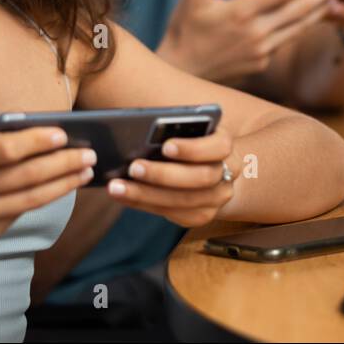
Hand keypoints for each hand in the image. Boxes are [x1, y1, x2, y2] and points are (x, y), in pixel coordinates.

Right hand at [0, 118, 94, 273]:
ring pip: (29, 200)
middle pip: (24, 177)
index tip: (62, 134)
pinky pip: (18, 214)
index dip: (35, 142)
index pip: (3, 150)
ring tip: (85, 171)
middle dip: (62, 164)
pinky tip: (62, 187)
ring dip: (63, 185)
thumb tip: (36, 123)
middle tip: (89, 154)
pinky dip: (43, 199)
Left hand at [106, 127, 236, 226]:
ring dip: (147, 195)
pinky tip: (124, 196)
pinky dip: (146, 205)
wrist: (211, 165)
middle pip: (200, 178)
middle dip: (164, 174)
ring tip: (117, 187)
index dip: (193, 148)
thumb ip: (172, 128)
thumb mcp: (187, 128)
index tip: (166, 146)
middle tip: (133, 167)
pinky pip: (175, 215)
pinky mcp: (202, 215)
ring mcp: (217, 198)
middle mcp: (226, 174)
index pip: (219, 146)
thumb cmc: (190, 139)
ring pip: (185, 201)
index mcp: (224, 145)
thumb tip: (137, 130)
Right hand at [157, 0, 342, 82]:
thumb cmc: (184, 30)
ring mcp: (261, 51)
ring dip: (318, 13)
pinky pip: (286, 41)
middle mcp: (256, 33)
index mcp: (241, 13)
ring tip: (334, 0)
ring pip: (298, 28)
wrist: (181, 72)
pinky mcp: (262, 63)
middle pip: (299, 11)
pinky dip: (300, 28)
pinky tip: (308, 19)